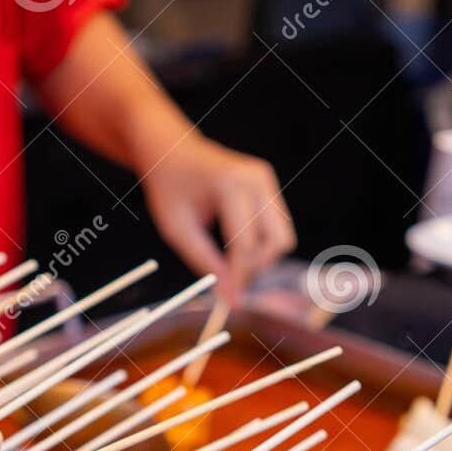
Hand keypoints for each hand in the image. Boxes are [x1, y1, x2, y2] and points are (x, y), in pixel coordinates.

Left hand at [141, 135, 294, 301]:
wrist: (171, 151)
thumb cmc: (169, 188)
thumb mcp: (177, 229)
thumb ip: (205, 263)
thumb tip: (229, 297)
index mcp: (230, 184)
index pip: (245, 243)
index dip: (239, 276)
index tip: (230, 300)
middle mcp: (256, 178)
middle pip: (276, 241)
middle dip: (256, 266)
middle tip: (231, 279)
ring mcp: (266, 179)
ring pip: (282, 237)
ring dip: (261, 256)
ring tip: (229, 259)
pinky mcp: (268, 184)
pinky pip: (277, 227)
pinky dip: (260, 244)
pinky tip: (235, 242)